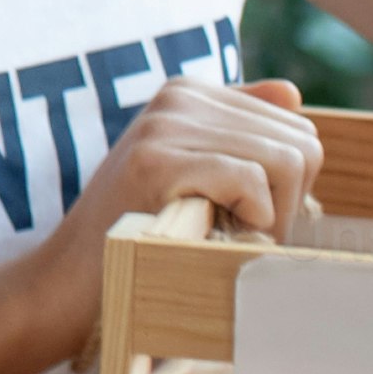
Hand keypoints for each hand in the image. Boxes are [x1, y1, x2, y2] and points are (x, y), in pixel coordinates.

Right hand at [56, 71, 328, 266]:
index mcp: (190, 94)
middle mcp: (179, 97)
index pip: (298, 129)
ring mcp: (164, 125)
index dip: (287, 188)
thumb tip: (293, 94)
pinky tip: (215, 232)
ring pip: (286, 162)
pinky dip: (250, 219)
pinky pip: (252, 181)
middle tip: (237, 233)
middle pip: (301, 144)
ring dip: (271, 217)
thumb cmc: (142, 233)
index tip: (241, 214)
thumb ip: (240, 134)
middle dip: (287, 202)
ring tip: (223, 235)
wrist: (71, 279)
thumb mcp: (193, 172)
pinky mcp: (156, 161)